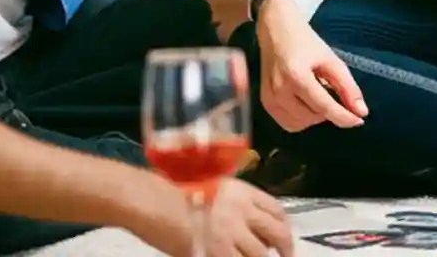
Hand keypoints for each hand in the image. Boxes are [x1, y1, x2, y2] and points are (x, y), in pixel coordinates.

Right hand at [130, 178, 293, 256]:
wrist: (151, 201)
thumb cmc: (172, 192)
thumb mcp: (211, 187)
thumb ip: (232, 204)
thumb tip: (246, 225)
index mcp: (242, 191)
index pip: (276, 209)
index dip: (283, 226)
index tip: (282, 236)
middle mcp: (242, 210)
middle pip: (278, 233)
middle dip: (286, 249)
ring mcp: (231, 233)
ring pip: (261, 255)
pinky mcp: (218, 252)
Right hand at [256, 0, 367, 131]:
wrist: (276, 31)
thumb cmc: (305, 42)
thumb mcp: (331, 60)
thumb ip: (347, 87)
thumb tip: (361, 112)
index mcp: (296, 75)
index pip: (323, 106)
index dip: (344, 117)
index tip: (359, 120)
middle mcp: (279, 90)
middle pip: (313, 116)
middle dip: (328, 110)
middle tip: (329, 90)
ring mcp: (269, 98)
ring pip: (301, 124)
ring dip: (314, 116)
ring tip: (316, 94)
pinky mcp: (265, 103)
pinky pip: (288, 123)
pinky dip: (301, 119)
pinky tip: (305, 103)